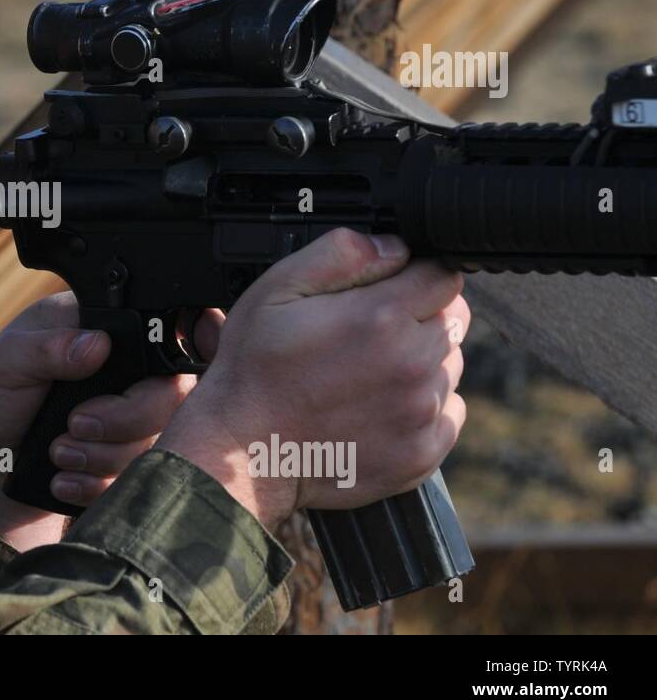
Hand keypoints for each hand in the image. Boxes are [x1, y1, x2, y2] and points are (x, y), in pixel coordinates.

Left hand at [0, 292, 207, 550]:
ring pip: (155, 444)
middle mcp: (135, 372)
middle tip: (73, 426)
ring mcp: (138, 418)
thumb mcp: (8, 361)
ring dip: (101, 458)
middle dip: (121, 424)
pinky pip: (138, 479)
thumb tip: (96, 344)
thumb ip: (47, 348)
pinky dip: (97, 485)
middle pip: (170, 399)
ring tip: (57, 453)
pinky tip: (64, 479)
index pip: (163, 342)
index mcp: (111, 331)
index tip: (109, 400)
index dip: (151, 375)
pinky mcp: (131, 459)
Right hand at [156, 228, 467, 531]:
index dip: (416, 276)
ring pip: (451, 366)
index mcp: (381, 318)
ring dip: (422, 362)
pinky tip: (379, 406)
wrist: (245, 452)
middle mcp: (413, 364)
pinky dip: (424, 408)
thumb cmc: (255, 370)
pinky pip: (449, 413)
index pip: (443, 275)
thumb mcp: (276, 289)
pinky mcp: (423, 453)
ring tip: (367, 373)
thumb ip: (340, 253)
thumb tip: (392, 246)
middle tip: (368, 334)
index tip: (388, 290)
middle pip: (453, 320)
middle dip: (420, 317)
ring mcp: (421, 413)